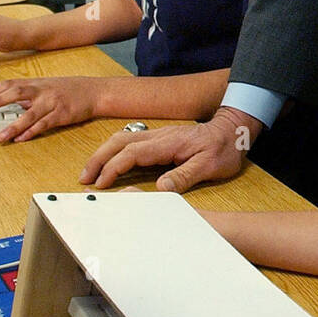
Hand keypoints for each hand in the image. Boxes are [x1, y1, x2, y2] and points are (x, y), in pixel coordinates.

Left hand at [0, 76, 98, 141]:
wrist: (95, 92)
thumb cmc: (71, 89)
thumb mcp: (49, 87)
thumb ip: (30, 94)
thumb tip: (12, 103)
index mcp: (38, 83)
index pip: (11, 84)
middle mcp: (43, 91)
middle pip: (17, 93)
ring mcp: (53, 103)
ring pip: (30, 114)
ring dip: (14, 125)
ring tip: (1, 136)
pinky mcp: (62, 115)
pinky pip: (44, 124)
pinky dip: (32, 132)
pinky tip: (22, 138)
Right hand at [80, 106, 261, 191]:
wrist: (234, 129)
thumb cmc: (224, 148)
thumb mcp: (210, 166)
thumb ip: (185, 176)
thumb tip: (160, 187)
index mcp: (167, 143)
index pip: (131, 154)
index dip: (113, 168)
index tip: (101, 183)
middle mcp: (158, 135)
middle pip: (118, 142)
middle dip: (98, 159)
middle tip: (84, 177)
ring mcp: (158, 135)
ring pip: (122, 138)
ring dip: (103, 154)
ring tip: (91, 172)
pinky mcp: (160, 138)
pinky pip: (130, 141)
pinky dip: (114, 151)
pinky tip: (110, 163)